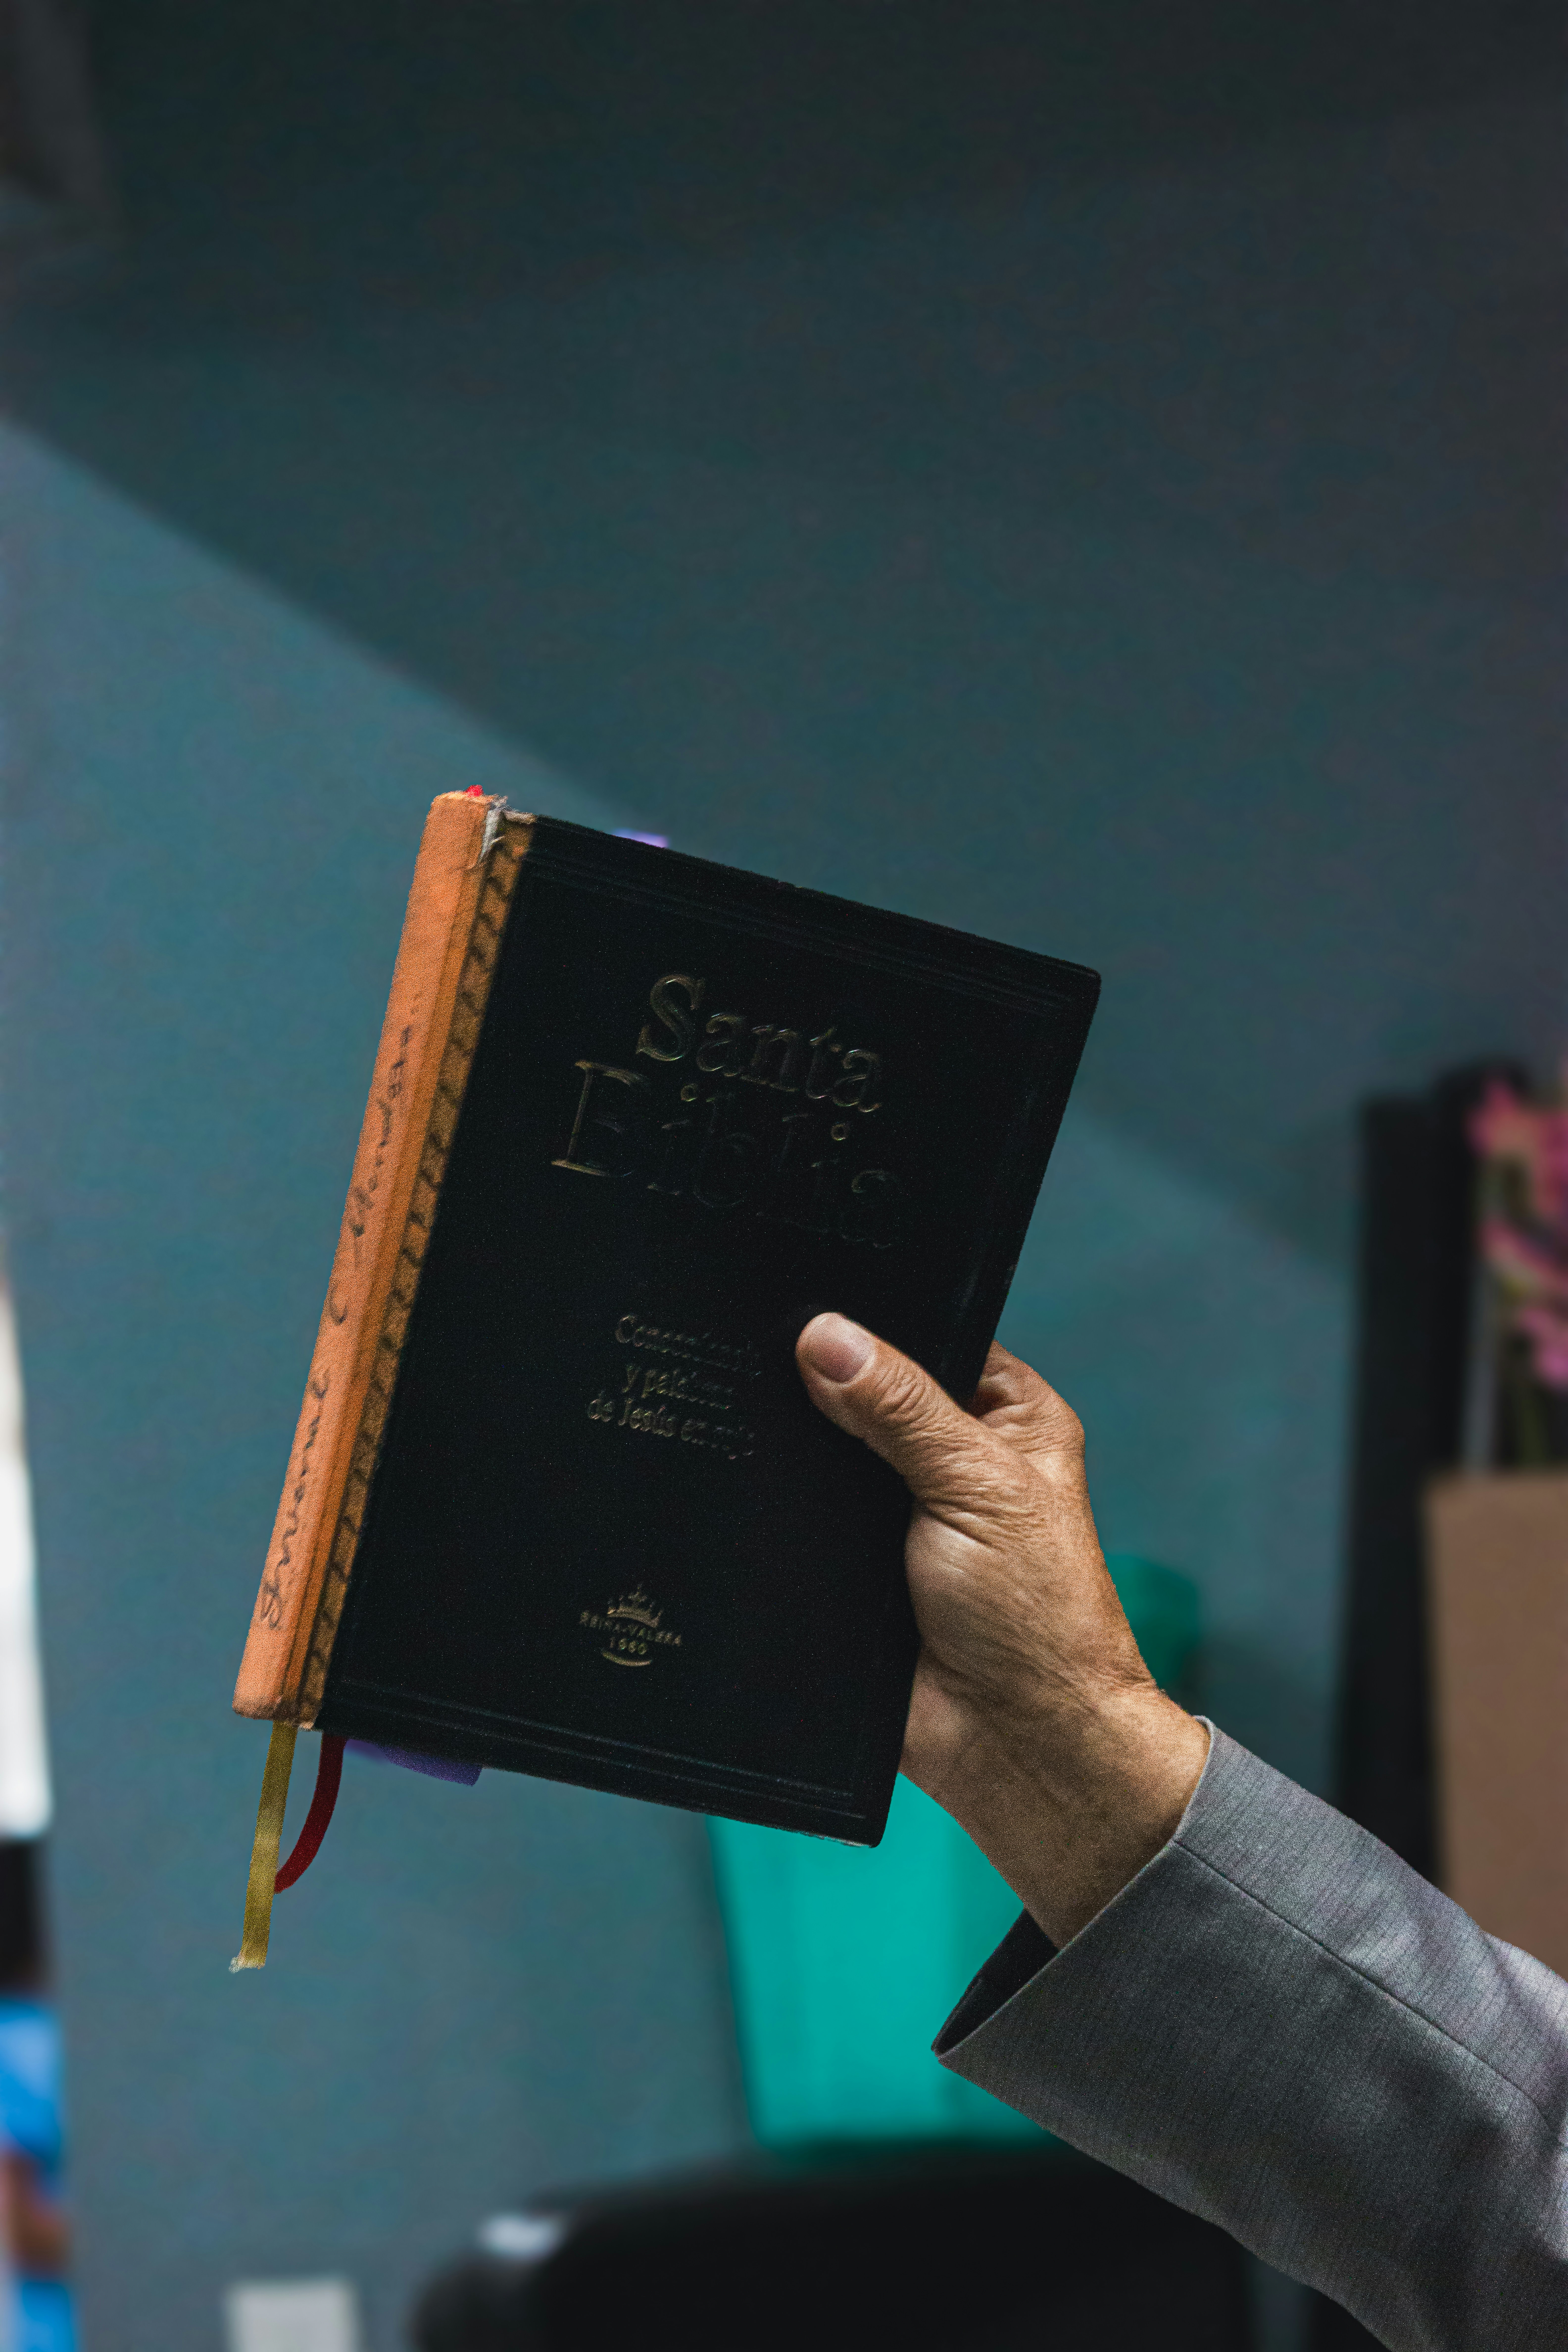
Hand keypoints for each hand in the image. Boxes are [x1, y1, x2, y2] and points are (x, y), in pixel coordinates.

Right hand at [796, 1314, 1208, 1944]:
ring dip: (790, 1455)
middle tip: (752, 1354)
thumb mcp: (977, 1484)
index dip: (871, 1321)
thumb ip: (900, 1408)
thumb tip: (826, 1335)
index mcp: (1002, 1416)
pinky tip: (732, 1484)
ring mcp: (892, 1516)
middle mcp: (947, 1457)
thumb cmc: (1036, 1616)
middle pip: (862, 1393)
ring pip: (821, 1459)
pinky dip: (772, 1514)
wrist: (1014, 1744)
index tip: (806, 1300)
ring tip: (733, 1414)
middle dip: (816, 1385)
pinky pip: (796, 1525)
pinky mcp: (847, 1570)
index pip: (926, 1337)